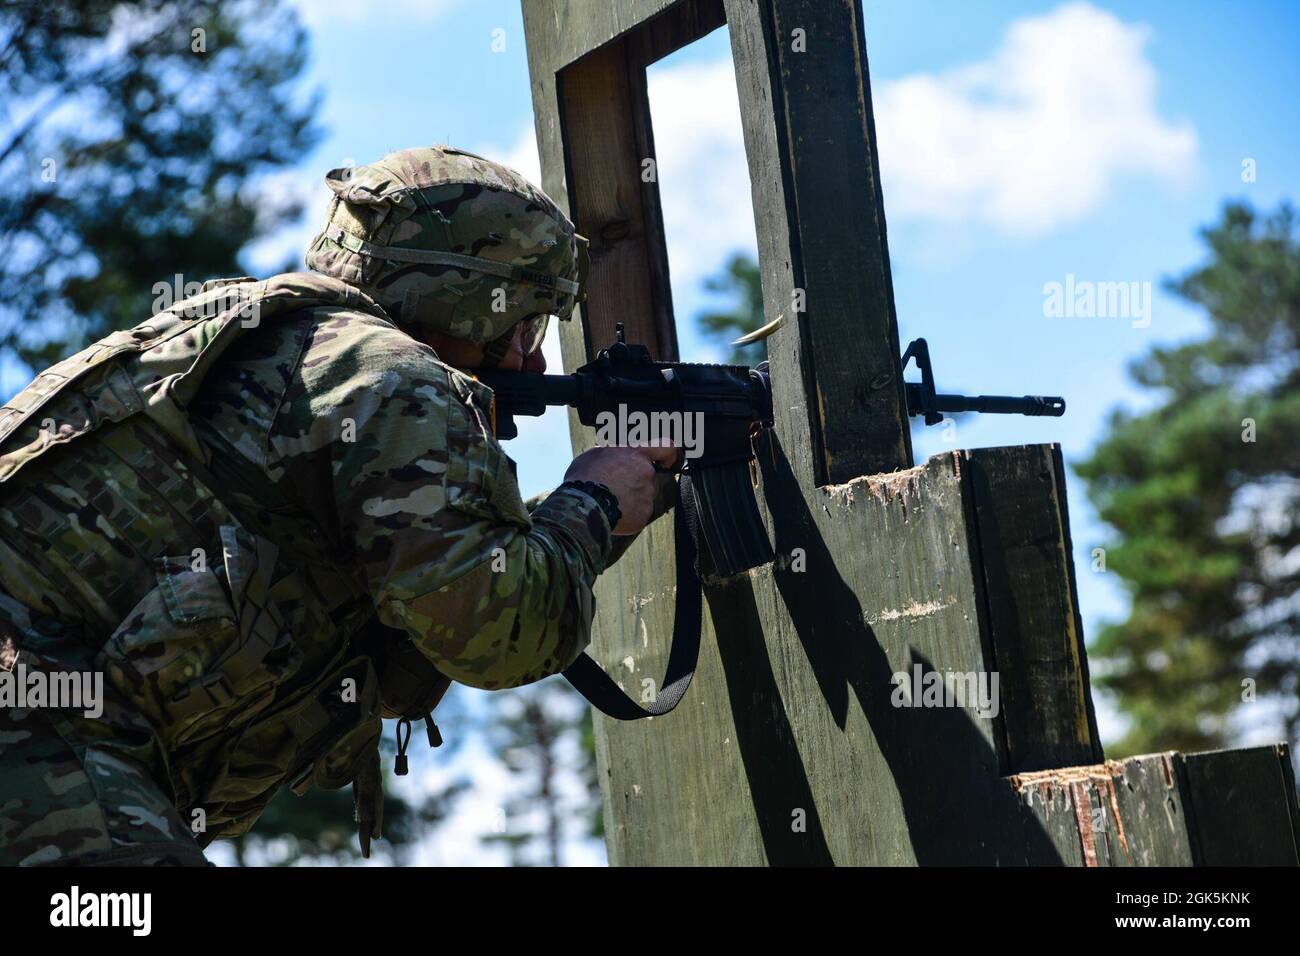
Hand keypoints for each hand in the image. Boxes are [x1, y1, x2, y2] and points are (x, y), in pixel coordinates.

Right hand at [564, 444, 681, 534]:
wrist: (584, 506)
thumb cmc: (585, 478)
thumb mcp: (595, 454)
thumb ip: (613, 453)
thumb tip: (613, 454)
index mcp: (636, 454)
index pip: (666, 448)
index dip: (668, 455)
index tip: (666, 462)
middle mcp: (647, 473)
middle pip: (651, 477)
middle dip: (638, 482)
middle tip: (617, 488)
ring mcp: (647, 495)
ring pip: (645, 496)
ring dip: (633, 498)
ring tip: (611, 502)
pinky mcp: (644, 514)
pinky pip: (640, 513)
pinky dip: (630, 514)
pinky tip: (614, 513)